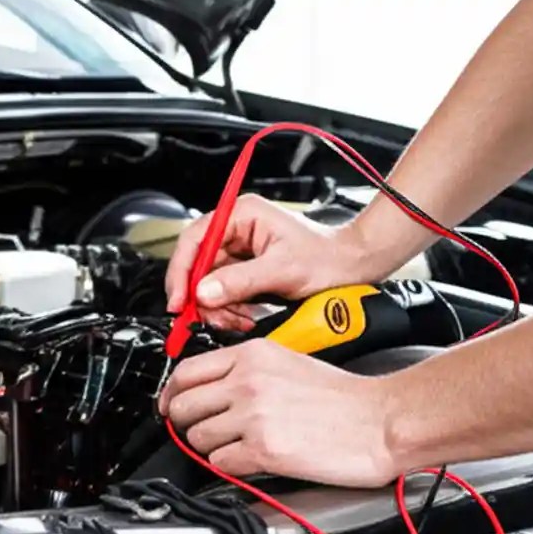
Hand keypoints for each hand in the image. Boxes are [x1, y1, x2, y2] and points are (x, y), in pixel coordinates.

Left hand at [157, 339, 400, 487]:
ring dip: (210, 448)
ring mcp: (254, 415)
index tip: (170, 406)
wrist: (382, 421)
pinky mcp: (264, 449)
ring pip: (197, 437)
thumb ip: (245, 371)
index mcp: (251, 355)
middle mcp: (247, 381)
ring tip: (236, 447)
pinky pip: (220, 463)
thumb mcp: (287, 363)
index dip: (171, 394)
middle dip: (186, 424)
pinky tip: (251, 460)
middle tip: (201, 432)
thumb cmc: (344, 398)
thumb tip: (210, 390)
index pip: (185, 372)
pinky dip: (230, 467)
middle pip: (182, 406)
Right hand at [165, 195, 380, 330]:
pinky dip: (229, 309)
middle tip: (211, 318)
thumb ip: (240, 281)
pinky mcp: (244, 269)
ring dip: (218, 307)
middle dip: (203, 296)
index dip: (182, 272)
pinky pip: (223, 292)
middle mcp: (236, 229)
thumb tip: (203, 293)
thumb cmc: (328, 258)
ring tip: (240, 318)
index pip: (195, 240)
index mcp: (242, 215)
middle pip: (197, 265)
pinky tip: (245, 316)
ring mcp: (239, 250)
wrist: (353, 268)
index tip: (179, 300)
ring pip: (208, 283)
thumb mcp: (282, 270)